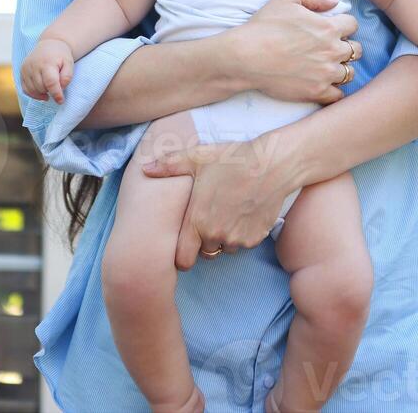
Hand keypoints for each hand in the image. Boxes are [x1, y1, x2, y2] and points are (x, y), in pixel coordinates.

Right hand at [20, 38, 73, 104]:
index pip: (50, 83)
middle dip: (50, 91)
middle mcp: (34, 65)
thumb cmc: (61, 55)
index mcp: (47, 63)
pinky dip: (33, 94)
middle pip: (41, 88)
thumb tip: (60, 88)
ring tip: (50, 87)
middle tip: (57, 87)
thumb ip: (67, 76)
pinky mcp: (21, 71)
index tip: (61, 101)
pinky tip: (41, 92)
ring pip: (32, 90)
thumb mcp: (69, 63)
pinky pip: (25, 89)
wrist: (49, 44)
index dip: (56, 94)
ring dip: (42, 93)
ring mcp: (25, 68)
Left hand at [141, 136, 297, 270]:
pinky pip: (242, 244)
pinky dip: (241, 233)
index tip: (185, 241)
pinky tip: (243, 210)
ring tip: (227, 210)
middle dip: (203, 240)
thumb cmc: (233, 159)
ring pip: (224, 248)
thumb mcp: (197, 157)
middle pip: (204, 252)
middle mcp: (216, 235)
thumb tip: (144, 169)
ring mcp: (238, 239)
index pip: (182, 259)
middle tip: (208, 216)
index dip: (181, 253)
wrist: (273, 164)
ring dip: (223, 237)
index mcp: (197, 221)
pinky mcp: (255, 238)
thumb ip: (168, 165)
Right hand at [234, 0, 361, 105]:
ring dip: (341, 68)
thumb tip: (334, 1)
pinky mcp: (316, 92)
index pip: (353, 25)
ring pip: (350, 72)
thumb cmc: (264, 25)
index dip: (343, 25)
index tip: (332, 29)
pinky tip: (322, 83)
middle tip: (330, 48)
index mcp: (328, 27)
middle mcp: (332, 51)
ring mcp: (326, 73)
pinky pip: (339, 94)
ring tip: (325, 66)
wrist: (245, 57)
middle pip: (357, 50)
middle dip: (346, 47)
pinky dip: (333, 90)